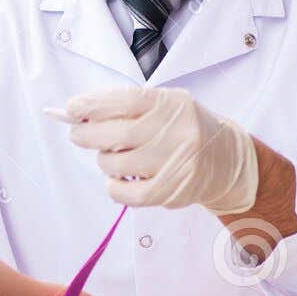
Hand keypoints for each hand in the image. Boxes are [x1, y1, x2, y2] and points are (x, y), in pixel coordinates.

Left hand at [52, 87, 257, 214]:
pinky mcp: (171, 192)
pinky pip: (124, 194)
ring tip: (114, 157)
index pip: (124, 101)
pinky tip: (119, 179)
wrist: (225, 160)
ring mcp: (175, 163)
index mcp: (172, 104)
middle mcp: (177, 132)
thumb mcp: (163, 105)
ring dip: (104, 161)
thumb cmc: (183, 128)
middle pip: (114, 135)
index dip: (91, 105)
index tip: (71, 109)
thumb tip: (77, 112)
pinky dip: (113, 187)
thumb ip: (124, 106)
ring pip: (114, 164)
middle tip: (78, 135)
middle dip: (85, 135)